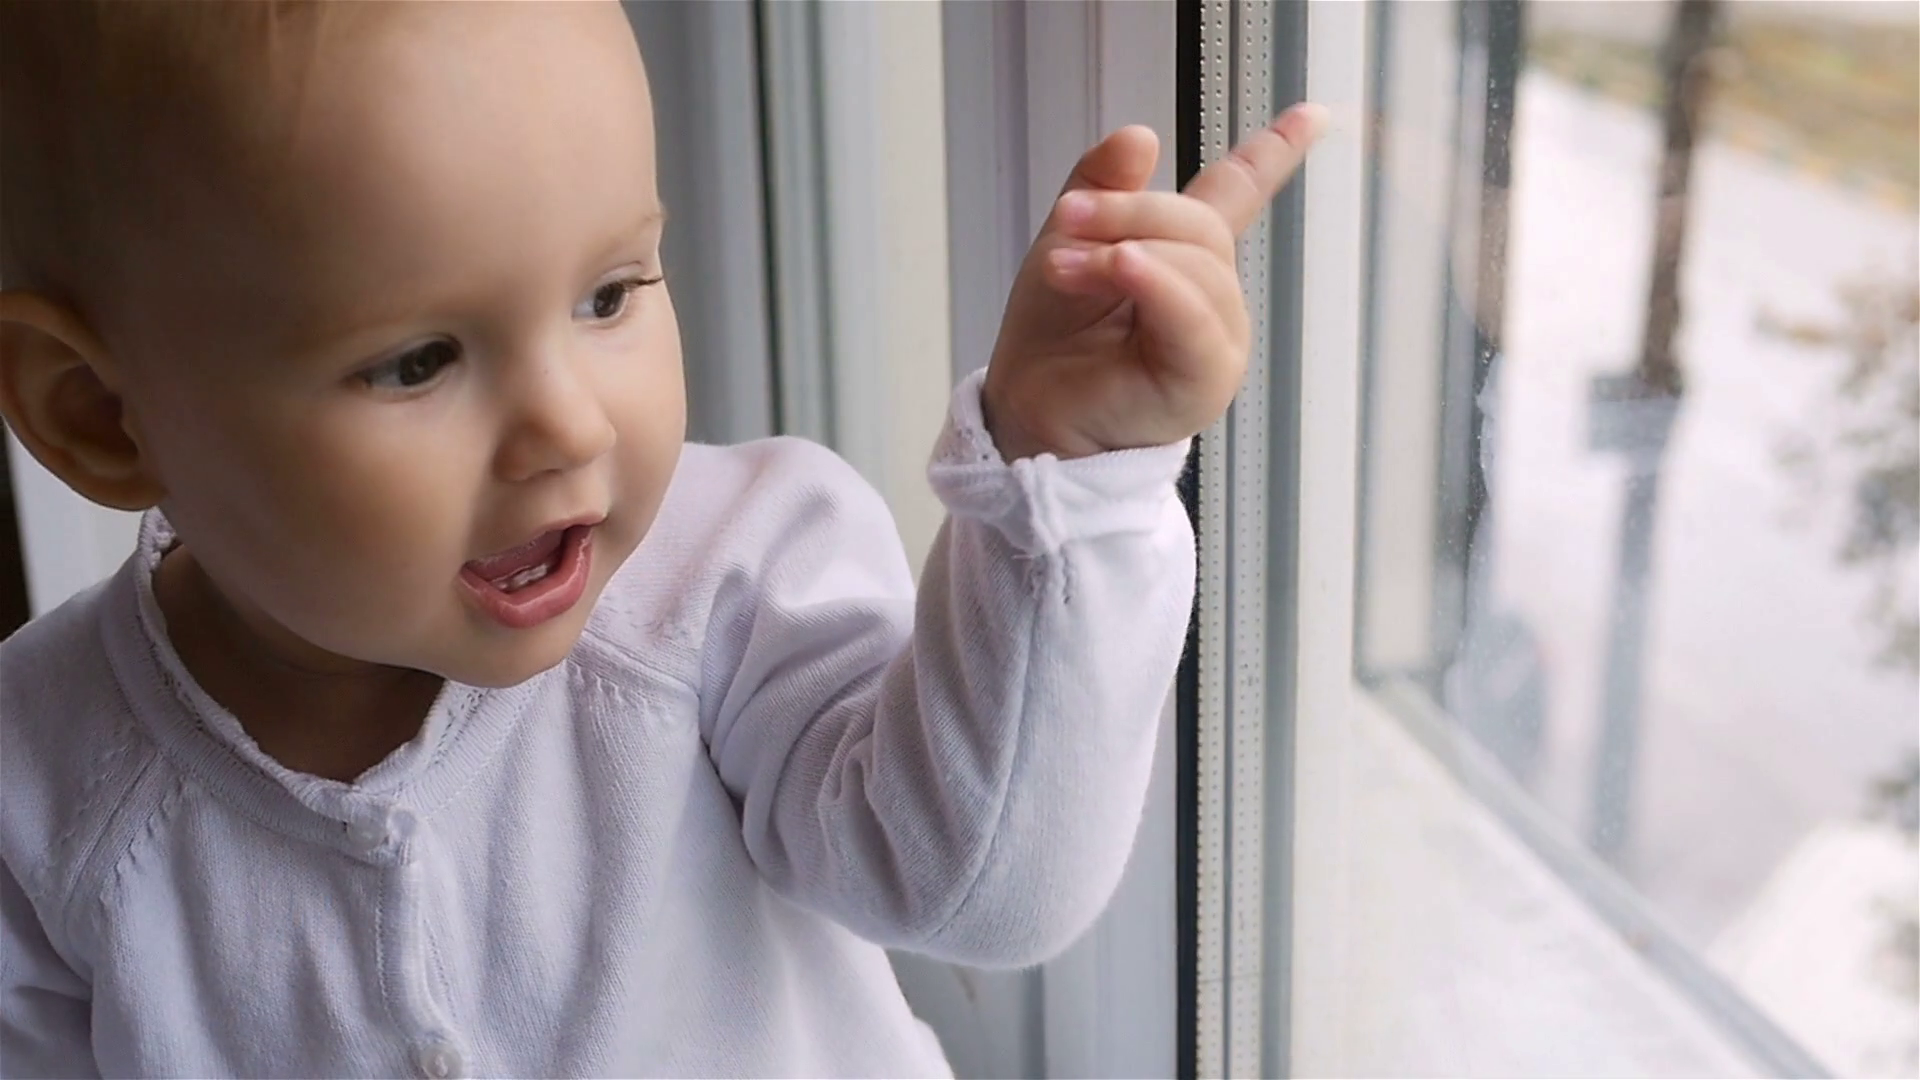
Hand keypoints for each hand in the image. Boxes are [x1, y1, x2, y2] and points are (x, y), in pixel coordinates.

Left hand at [981, 104, 1326, 460]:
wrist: (1029, 414)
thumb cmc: (1052, 343)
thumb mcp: (1068, 243)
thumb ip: (1102, 186)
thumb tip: (1141, 136)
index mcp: (1185, 259)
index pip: (1238, 194)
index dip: (1274, 153)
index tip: (1311, 115)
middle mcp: (1212, 297)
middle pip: (1199, 222)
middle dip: (1130, 210)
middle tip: (1069, 218)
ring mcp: (1216, 337)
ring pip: (1195, 263)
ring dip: (1121, 251)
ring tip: (1062, 267)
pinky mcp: (1205, 377)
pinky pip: (1192, 316)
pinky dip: (1156, 283)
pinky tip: (1123, 266)